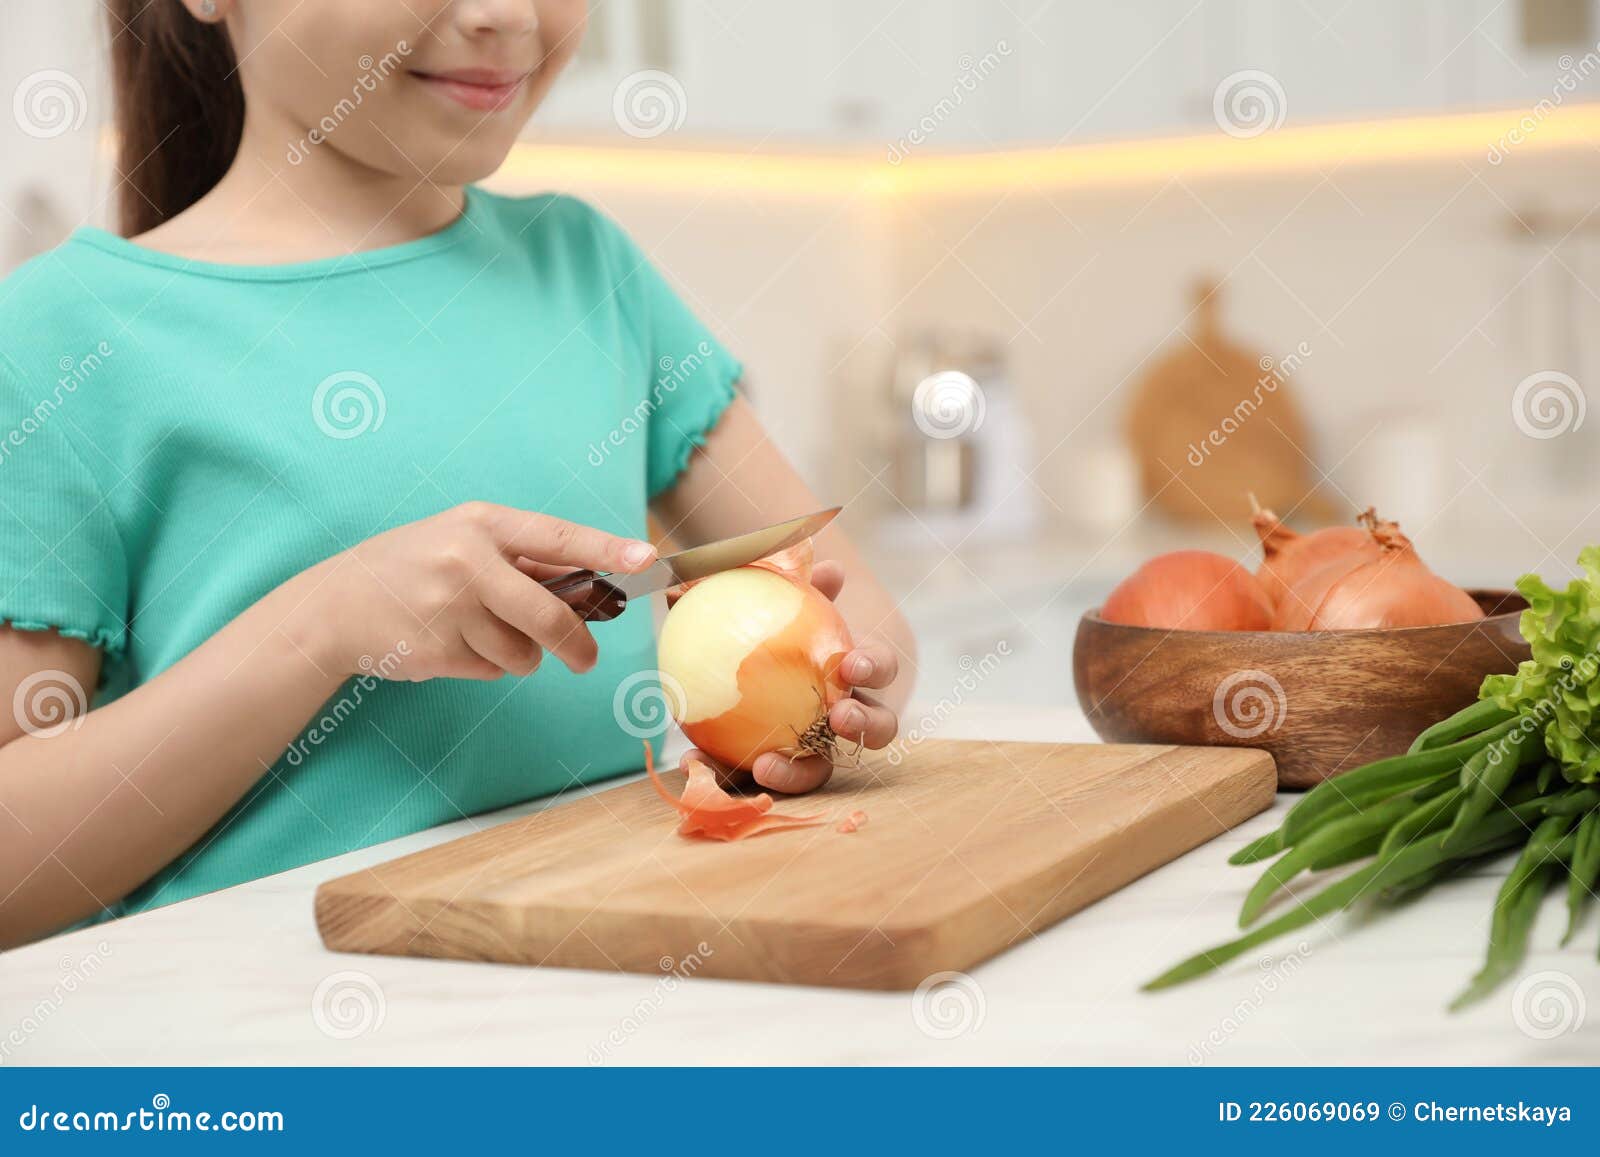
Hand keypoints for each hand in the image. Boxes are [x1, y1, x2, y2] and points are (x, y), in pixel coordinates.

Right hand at [292, 502, 656, 681]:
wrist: (335, 604)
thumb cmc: (413, 567)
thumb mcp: (463, 541)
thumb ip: (524, 561)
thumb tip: (593, 585)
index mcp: (482, 524)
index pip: (558, 537)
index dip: (606, 550)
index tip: (646, 559)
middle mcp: (468, 561)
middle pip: (551, 615)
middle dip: (576, 644)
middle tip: (585, 658)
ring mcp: (450, 607)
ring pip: (524, 652)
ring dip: (518, 654)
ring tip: (477, 632)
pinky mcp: (436, 649)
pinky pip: (492, 670)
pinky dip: (484, 665)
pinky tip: (451, 643)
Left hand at [714, 559, 900, 793]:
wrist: (716, 667)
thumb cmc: (750, 625)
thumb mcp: (751, 598)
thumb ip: (761, 579)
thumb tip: (800, 560)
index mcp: (846, 671)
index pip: (877, 668)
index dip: (874, 667)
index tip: (850, 662)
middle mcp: (840, 716)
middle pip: (877, 727)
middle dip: (867, 724)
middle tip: (838, 715)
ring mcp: (810, 752)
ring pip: (822, 771)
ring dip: (801, 772)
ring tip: (769, 764)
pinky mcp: (768, 774)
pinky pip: (752, 780)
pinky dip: (725, 774)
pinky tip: (692, 761)